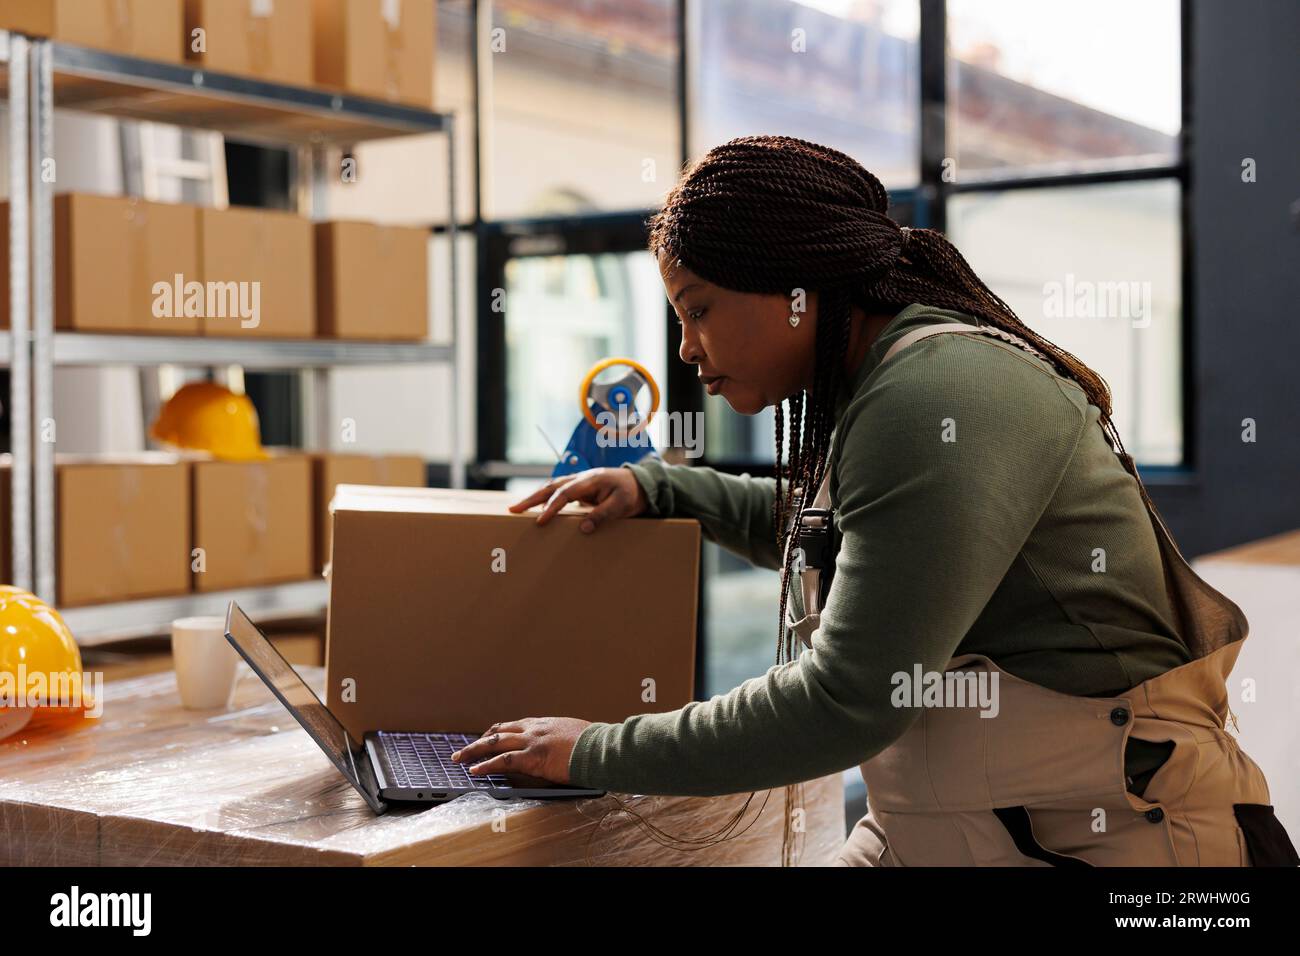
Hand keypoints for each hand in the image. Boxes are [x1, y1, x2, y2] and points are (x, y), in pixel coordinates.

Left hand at [450, 717, 591, 783]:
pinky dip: (487, 765)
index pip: (511, 726)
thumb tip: (556, 747)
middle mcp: (534, 729)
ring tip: (459, 759)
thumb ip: (558, 738)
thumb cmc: (593, 744)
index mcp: (543, 724)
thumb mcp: (572, 734)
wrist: (601, 748)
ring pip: (495, 743)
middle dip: (478, 742)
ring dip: (474, 751)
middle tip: (462, 750)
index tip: (484, 739)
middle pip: (498, 732)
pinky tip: (475, 770)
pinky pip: (504, 761)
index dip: (494, 733)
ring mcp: (532, 742)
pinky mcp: (534, 758)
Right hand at [508, 467, 647, 532]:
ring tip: (517, 509)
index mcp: (590, 480)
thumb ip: (602, 515)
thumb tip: (583, 528)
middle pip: (551, 486)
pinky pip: (558, 493)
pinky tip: (536, 509)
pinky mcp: (579, 489)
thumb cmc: (631, 493)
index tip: (540, 521)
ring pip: (552, 488)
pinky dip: (545, 499)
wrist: (640, 483)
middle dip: (531, 499)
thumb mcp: (621, 506)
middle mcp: (580, 478)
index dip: (551, 507)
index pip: (565, 493)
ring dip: (534, 498)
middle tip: (513, 510)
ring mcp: (578, 482)